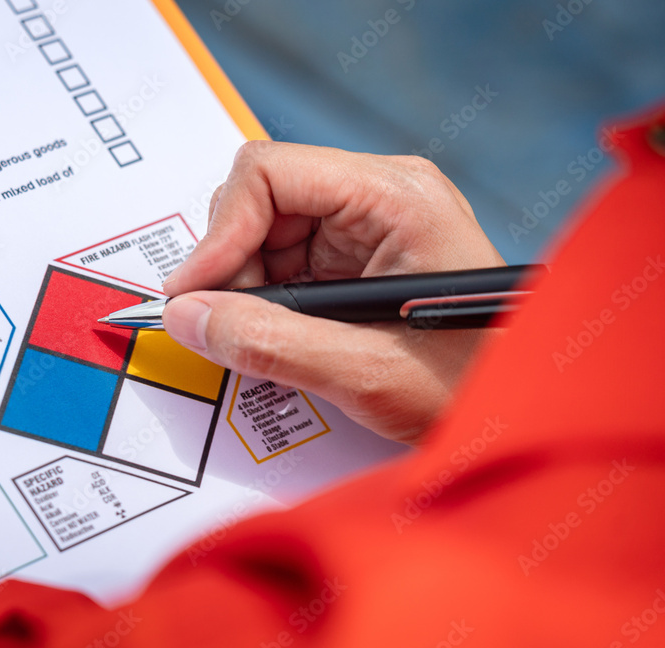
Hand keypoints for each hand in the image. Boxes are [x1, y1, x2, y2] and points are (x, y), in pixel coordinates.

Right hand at [162, 142, 504, 444]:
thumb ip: (267, 343)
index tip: (193, 295)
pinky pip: (283, 262)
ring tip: (271, 343)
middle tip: (231, 329)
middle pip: (260, 201)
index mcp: (396, 196)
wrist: (523, 411)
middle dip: (232, 267)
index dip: (219, 234)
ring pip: (263, 234)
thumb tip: (186, 316)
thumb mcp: (365, 372)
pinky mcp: (357, 256)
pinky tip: (287, 339)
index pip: (269, 174)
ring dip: (247, 289)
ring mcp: (368, 224)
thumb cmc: (475, 386)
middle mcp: (380, 195)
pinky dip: (266, 302)